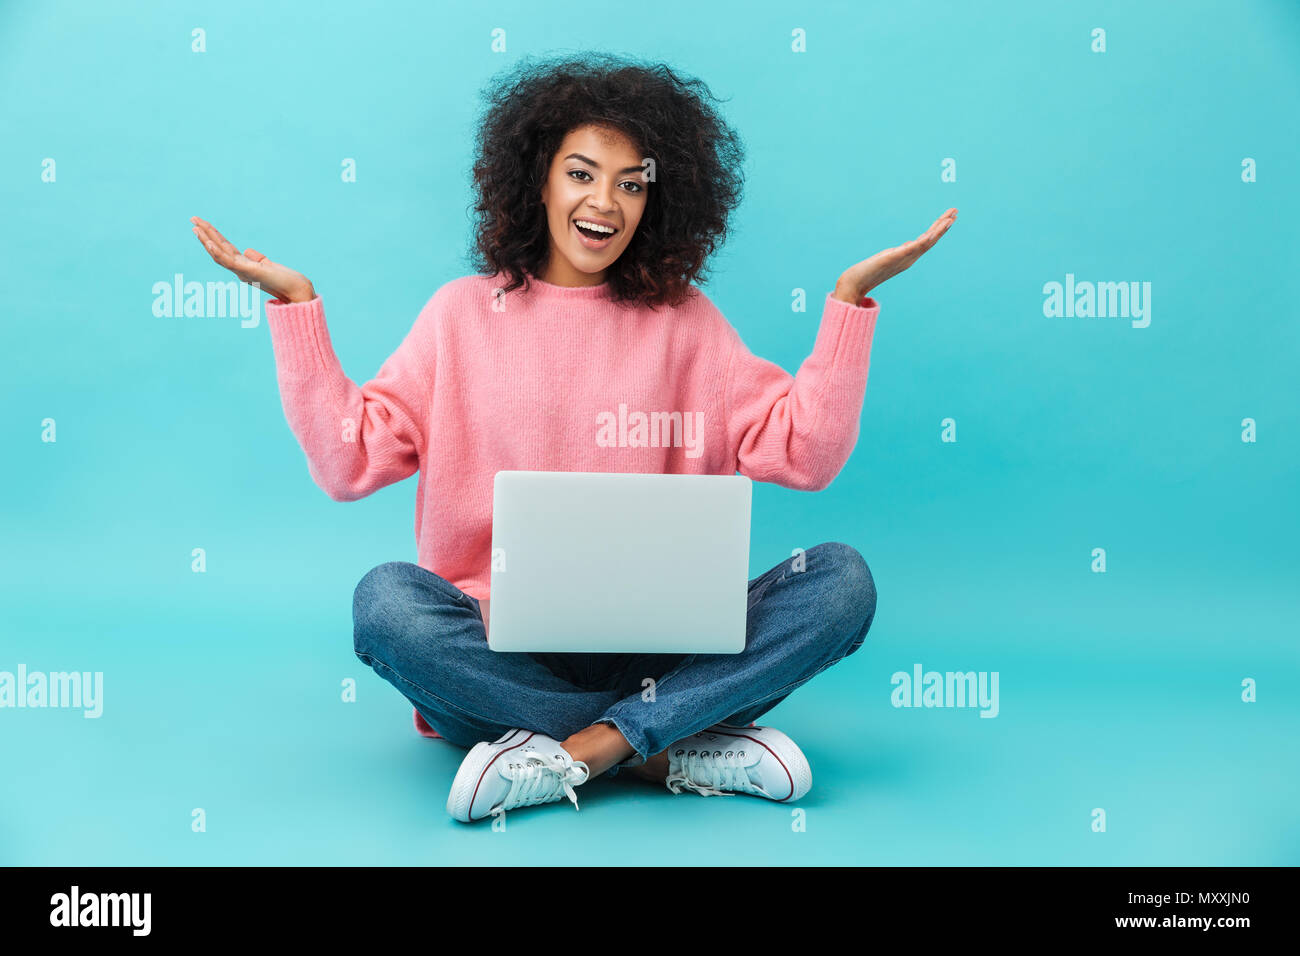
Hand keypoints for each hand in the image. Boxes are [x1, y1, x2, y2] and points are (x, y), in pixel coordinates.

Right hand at [190, 216, 315, 303]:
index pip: (225, 249)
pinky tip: (209, 243)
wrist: (297, 292)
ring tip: (195, 227)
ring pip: (219, 255)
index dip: (213, 237)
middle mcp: (240, 270)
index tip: (202, 225)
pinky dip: (218, 253)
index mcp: (244, 267)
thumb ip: (257, 258)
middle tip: (192, 220)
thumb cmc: (287, 281)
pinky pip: (229, 262)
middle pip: (218, 249)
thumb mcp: (269, 266)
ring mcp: (243, 272)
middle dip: (205, 234)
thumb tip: (248, 252)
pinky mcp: (250, 273)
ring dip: (206, 241)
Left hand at [834, 208, 956, 303]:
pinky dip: (925, 239)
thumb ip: (901, 251)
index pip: (927, 240)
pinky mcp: (896, 257)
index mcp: (908, 256)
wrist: (854, 284)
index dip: (939, 229)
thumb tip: (910, 244)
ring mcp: (904, 258)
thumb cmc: (868, 272)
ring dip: (939, 229)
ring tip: (951, 217)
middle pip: (931, 239)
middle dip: (943, 225)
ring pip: (927, 242)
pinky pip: (914, 247)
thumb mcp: (888, 257)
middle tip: (955, 211)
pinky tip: (932, 231)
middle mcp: (910, 258)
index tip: (949, 217)